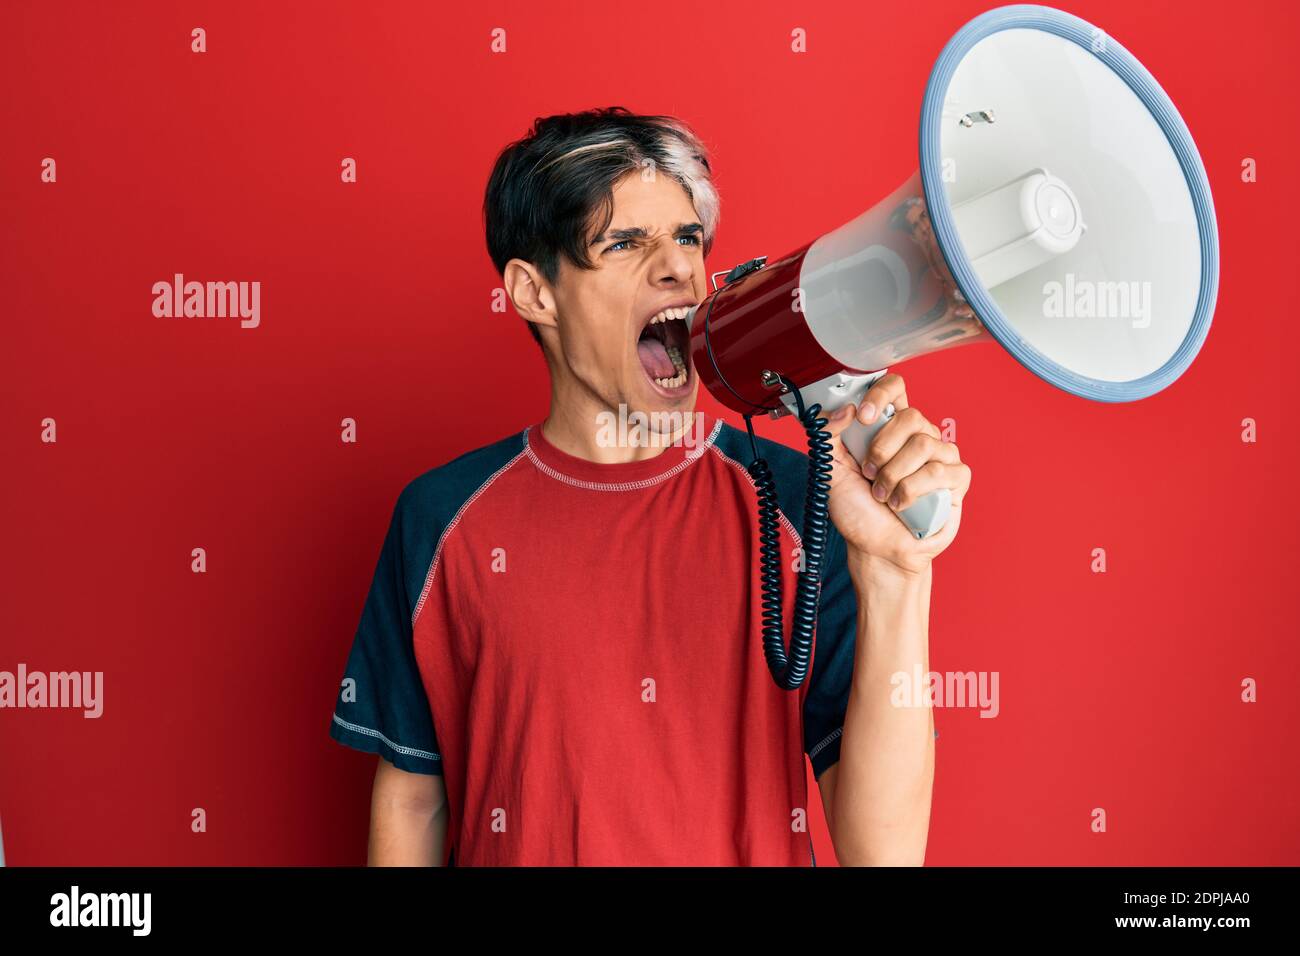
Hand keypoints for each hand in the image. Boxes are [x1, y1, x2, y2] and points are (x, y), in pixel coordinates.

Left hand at [822, 373, 970, 577]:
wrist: (875, 549)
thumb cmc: (858, 511)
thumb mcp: (831, 470)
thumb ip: (829, 436)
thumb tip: (845, 409)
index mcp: (889, 428)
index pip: (895, 388)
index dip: (880, 395)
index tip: (863, 417)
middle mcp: (917, 437)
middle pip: (911, 417)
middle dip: (882, 450)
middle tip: (869, 473)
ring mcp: (940, 456)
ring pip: (923, 445)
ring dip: (894, 476)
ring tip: (883, 495)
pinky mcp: (956, 479)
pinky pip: (940, 471)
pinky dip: (913, 491)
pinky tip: (903, 505)